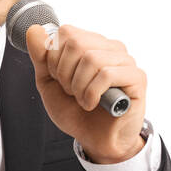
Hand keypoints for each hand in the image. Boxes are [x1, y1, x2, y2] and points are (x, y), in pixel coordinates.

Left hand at [24, 24, 147, 162]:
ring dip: (79, 87)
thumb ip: (41, 57)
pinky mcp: (137, 77)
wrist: (96, 140)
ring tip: (82, 100)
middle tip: (71, 92)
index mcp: (90, 44)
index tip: (60, 80)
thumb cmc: (76, 112)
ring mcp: (125, 61)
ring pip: (92, 59)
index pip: (66, 32)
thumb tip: (34, 29)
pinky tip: (93, 104)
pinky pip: (108, 74)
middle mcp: (110, 48)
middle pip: (76, 44)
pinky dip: (92, 93)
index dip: (55, 59)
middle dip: (65, 75)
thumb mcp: (49, 84)